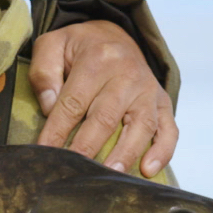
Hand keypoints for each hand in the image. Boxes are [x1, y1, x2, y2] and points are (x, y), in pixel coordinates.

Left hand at [30, 20, 176, 177]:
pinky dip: (162, 151)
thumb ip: (44, 72)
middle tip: (72, 172)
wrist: (114, 35)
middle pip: (106, 118)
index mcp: (98, 59)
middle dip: (87, 148)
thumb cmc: (80, 47)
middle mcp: (128, 75)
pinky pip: (169, 129)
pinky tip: (148, 170)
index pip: (73, 102)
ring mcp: (149, 90)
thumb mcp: (52, 45)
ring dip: (125, 155)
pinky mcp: (163, 102)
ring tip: (109, 176)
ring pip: (140, 126)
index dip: (57, 131)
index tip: (44, 153)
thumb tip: (50, 108)